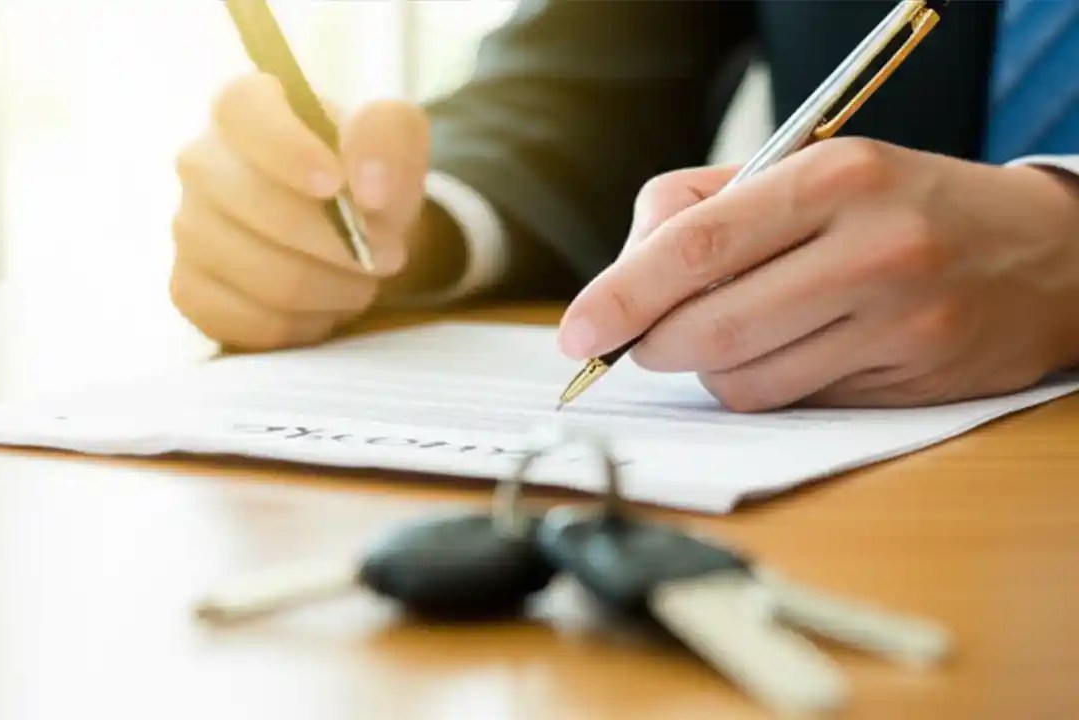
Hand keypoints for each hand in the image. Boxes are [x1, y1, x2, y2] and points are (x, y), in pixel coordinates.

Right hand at [171, 72, 430, 350]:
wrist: (350, 233)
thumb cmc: (363, 175)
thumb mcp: (394, 140)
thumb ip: (389, 137)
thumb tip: (369, 186)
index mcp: (243, 107)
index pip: (243, 113)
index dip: (287, 150)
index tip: (335, 185)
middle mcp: (201, 162)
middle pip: (254, 205)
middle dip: (337, 242)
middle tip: (387, 255)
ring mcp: (188, 229)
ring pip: (261, 274)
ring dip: (331, 288)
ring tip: (360, 279)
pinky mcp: (189, 289)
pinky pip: (249, 321)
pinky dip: (303, 324)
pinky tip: (322, 306)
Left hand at [559, 138, 1078, 410]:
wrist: (1040, 253)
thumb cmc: (894, 206)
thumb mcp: (805, 170)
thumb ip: (700, 208)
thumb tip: (622, 275)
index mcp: (834, 177)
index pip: (698, 244)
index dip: (621, 295)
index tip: (576, 332)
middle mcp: (873, 248)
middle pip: (711, 328)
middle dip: (653, 344)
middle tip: (640, 340)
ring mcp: (900, 321)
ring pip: (745, 380)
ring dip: (706, 370)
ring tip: (727, 334)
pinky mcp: (912, 379)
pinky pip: (792, 403)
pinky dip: (761, 388)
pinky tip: (785, 353)